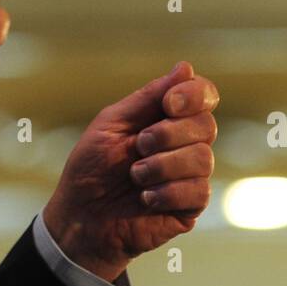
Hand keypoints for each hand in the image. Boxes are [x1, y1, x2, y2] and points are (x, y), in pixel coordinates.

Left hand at [42, 61, 217, 282]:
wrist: (80, 217)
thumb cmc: (91, 167)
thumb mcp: (112, 124)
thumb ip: (148, 98)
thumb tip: (186, 68)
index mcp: (167, 118)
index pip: (203, 94)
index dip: (194, 95)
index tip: (169, 104)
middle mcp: (185, 143)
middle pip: (206, 125)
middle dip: (169, 134)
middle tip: (139, 146)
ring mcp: (190, 175)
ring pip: (203, 159)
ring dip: (162, 166)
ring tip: (135, 176)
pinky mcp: (190, 207)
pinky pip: (199, 192)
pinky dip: (167, 192)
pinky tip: (145, 198)